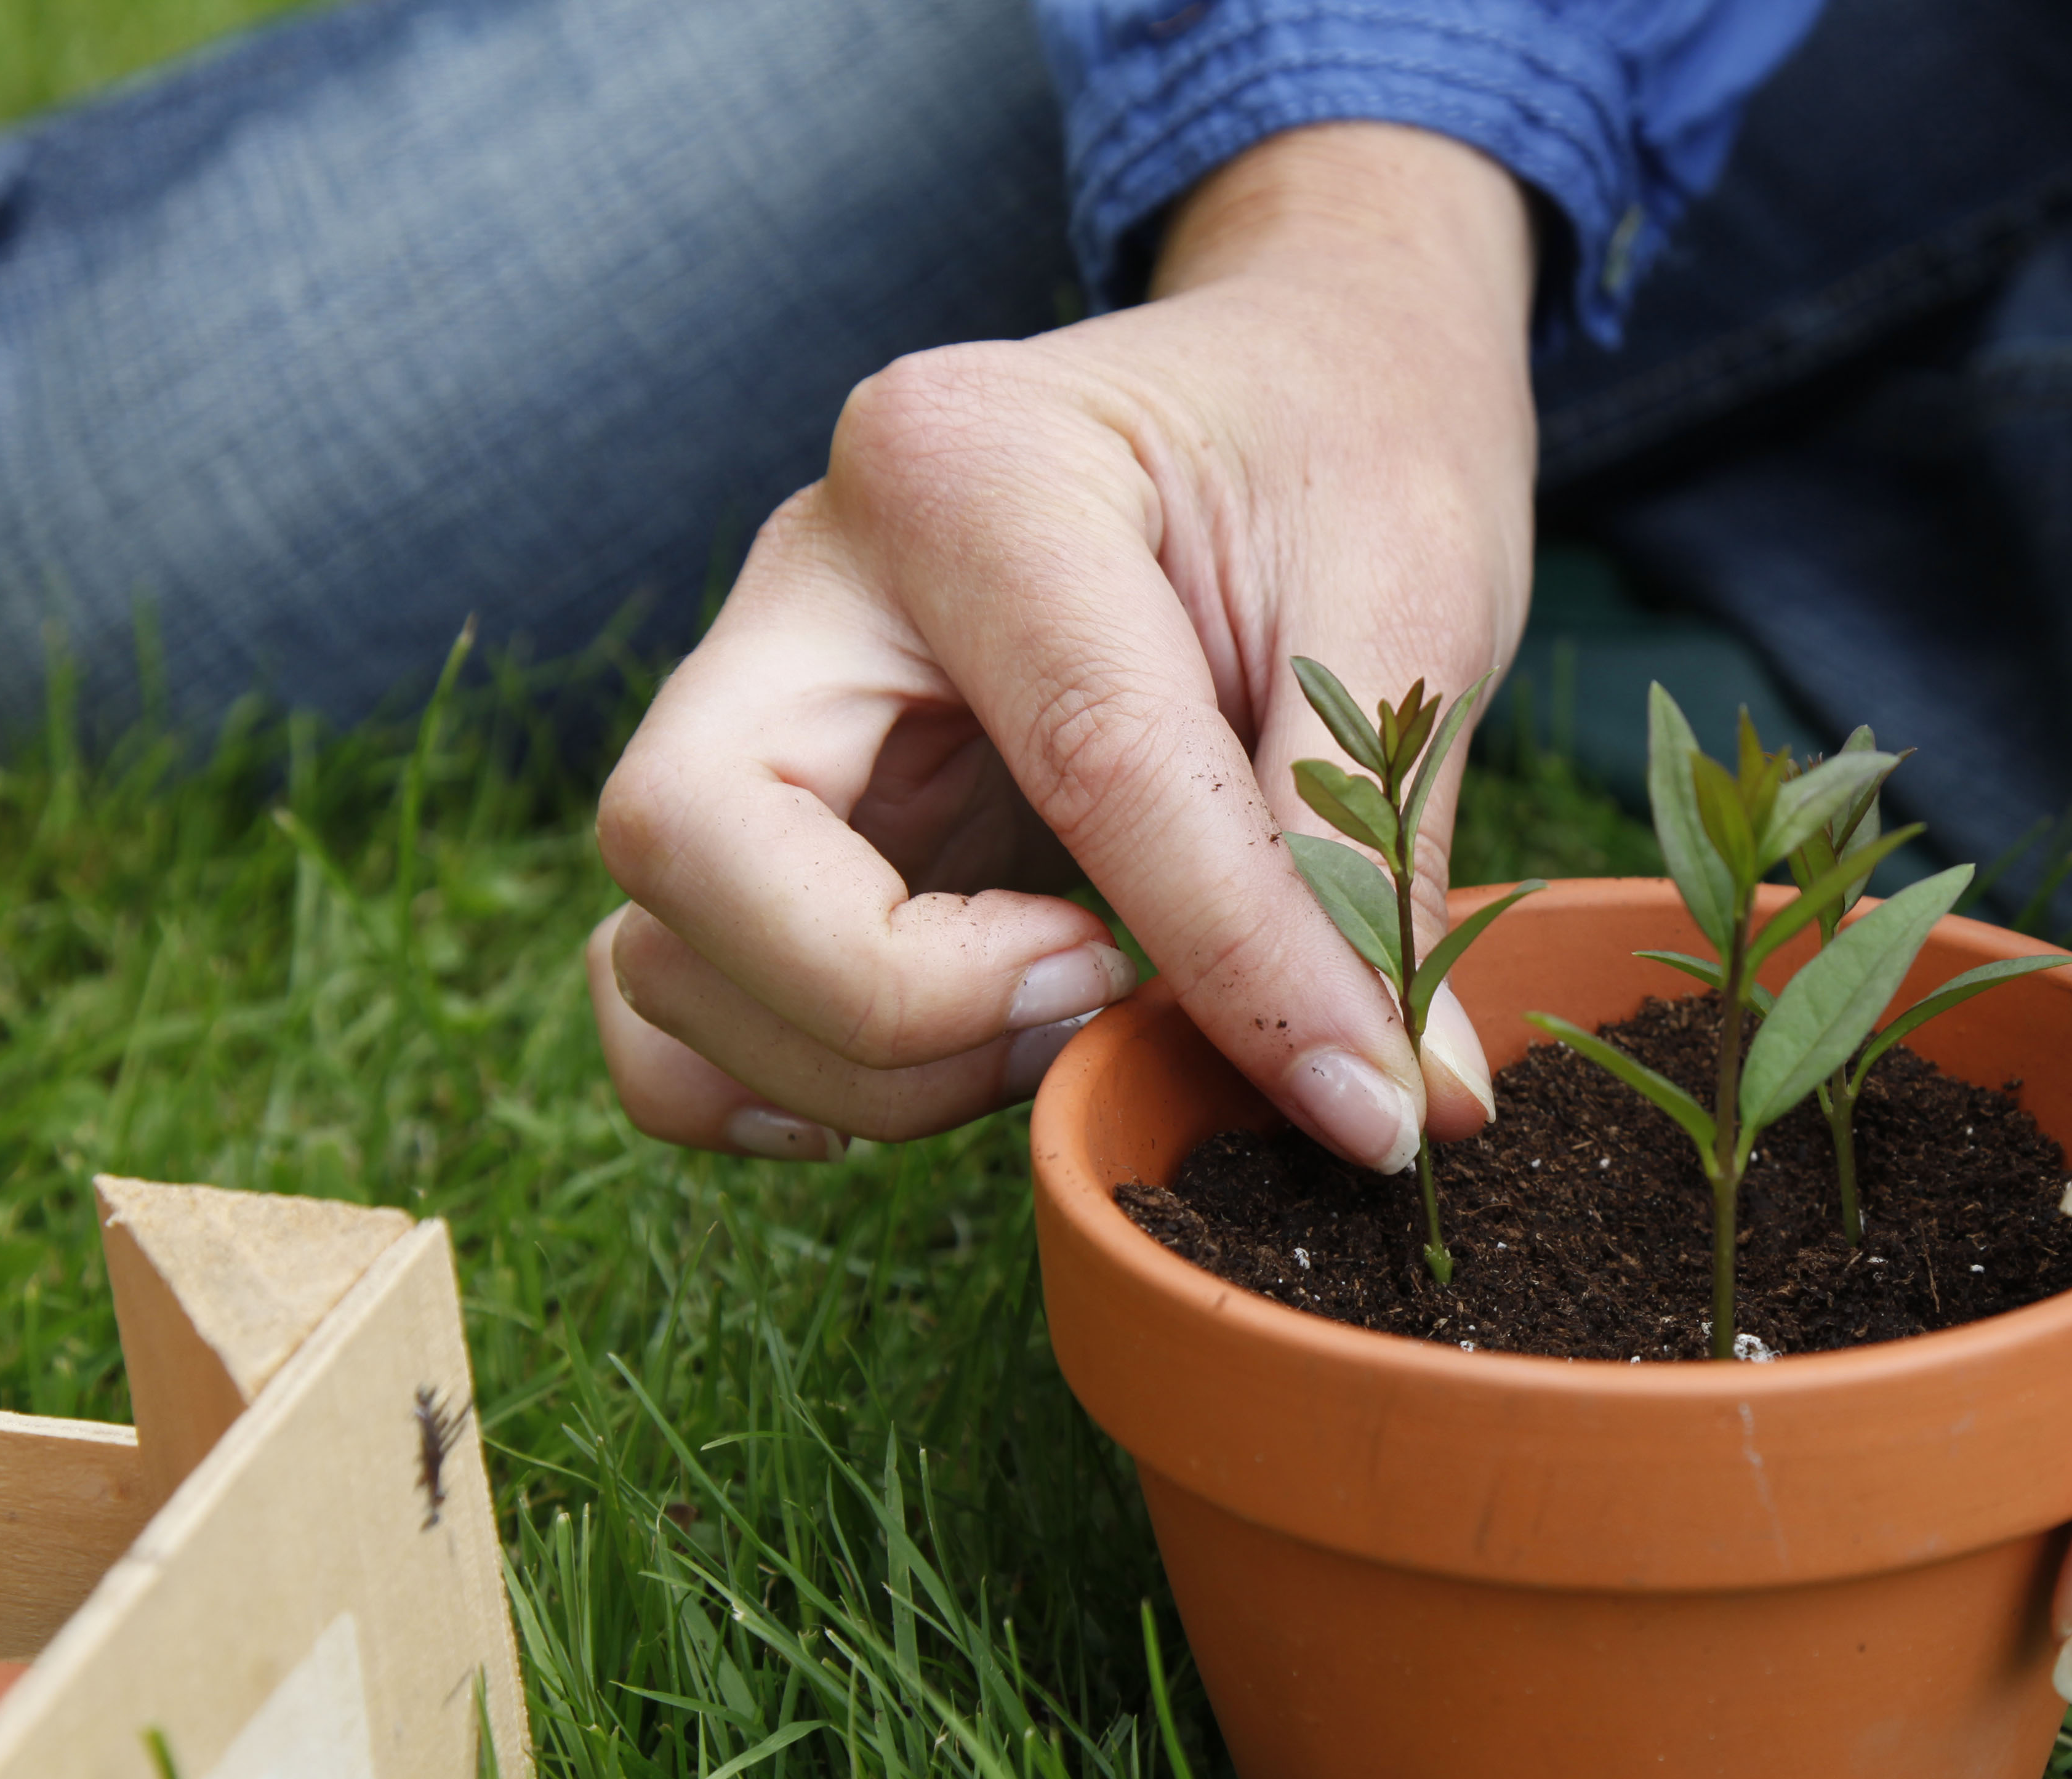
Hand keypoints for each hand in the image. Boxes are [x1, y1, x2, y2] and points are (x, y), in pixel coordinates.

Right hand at [586, 124, 1535, 1166]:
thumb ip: (1373, 855)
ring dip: (862, 1069)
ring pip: (663, 950)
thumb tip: (1395, 1105)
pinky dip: (763, 1081)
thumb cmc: (1348, 456)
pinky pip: (659, 994)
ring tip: (1068, 1022)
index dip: (1237, 969)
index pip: (1082, 765)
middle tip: (1108, 996)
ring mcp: (758, 691)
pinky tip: (939, 1073)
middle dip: (903, 1006)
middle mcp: (806, 570)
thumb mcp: (1412, 606)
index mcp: (971, 464)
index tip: (1371, 1101)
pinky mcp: (767, 806)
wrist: (1296, 380)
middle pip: (695, 843)